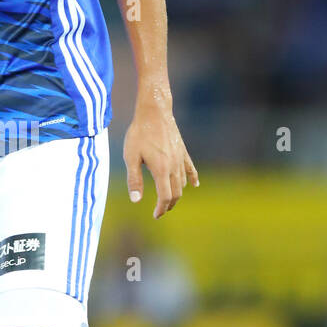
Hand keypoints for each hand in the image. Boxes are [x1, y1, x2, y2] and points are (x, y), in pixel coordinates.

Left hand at [124, 95, 198, 218]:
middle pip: (176, 193)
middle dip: (169, 204)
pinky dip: (193, 178)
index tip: (155, 215)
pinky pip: (190, 168)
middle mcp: (174, 166)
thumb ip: (134, 179)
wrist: (154, 111)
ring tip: (169, 200)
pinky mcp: (182, 150)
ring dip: (177, 194)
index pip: (165, 197)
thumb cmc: (139, 133)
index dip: (161, 209)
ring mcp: (180, 158)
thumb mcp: (131, 157)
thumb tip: (136, 200)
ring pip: (183, 182)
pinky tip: (195, 184)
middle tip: (161, 211)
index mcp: (161, 170)